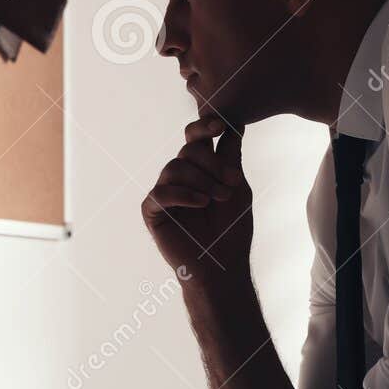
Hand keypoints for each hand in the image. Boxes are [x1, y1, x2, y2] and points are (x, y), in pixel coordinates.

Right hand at [141, 115, 251, 284]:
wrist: (222, 266)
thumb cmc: (232, 229)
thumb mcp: (237, 187)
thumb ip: (230, 157)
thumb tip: (235, 122)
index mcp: (199, 169)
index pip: (195, 138)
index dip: (203, 127)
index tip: (220, 126)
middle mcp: (179, 178)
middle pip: (188, 150)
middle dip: (212, 163)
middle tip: (231, 182)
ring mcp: (164, 193)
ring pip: (175, 168)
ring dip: (202, 181)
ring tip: (219, 199)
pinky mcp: (152, 211)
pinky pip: (161, 192)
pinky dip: (183, 195)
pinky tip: (202, 204)